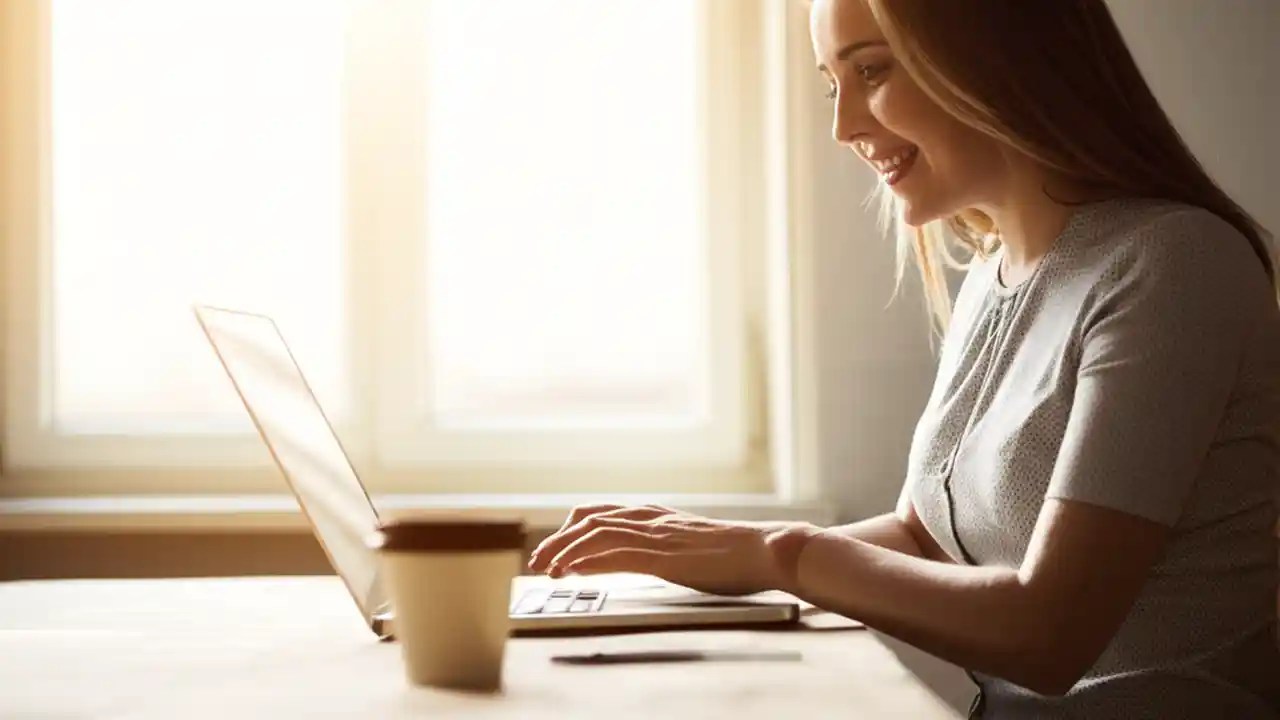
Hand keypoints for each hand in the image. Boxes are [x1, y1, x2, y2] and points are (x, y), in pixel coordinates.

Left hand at [527, 503, 818, 595]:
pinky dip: (588, 561)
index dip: (571, 529)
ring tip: (547, 570)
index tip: (555, 547)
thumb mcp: (692, 544)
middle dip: (558, 540)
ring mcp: (656, 535)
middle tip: (540, 561)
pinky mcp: (663, 556)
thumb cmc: (736, 553)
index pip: (600, 512)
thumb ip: (667, 545)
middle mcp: (651, 519)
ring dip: (565, 551)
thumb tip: (649, 558)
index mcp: (657, 514)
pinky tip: (573, 571)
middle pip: (589, 519)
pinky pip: (616, 554)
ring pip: (595, 533)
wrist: (765, 549)